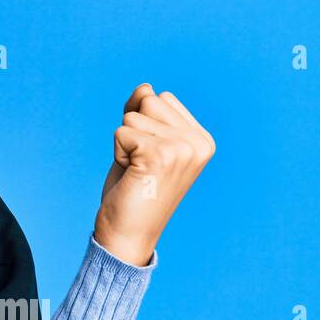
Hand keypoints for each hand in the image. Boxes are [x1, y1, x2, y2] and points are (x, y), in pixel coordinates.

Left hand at [93, 84, 215, 265]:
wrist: (128, 233)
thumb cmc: (134, 188)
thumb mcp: (140, 141)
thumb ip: (143, 110)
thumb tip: (145, 86)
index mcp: (202, 139)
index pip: (160, 99)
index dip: (142, 125)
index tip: (148, 158)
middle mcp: (198, 143)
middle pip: (148, 101)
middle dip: (132, 132)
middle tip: (140, 166)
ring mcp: (182, 149)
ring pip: (132, 116)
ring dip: (124, 144)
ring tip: (137, 172)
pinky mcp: (160, 155)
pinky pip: (121, 132)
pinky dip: (117, 153)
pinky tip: (132, 176)